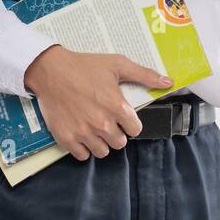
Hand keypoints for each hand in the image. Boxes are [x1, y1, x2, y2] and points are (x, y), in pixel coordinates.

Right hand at [22, 45, 171, 159]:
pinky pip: (82, 155)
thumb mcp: (117, 64)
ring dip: (101, 142)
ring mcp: (83, 132)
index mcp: (116, 106)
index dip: (131, 122)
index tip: (123, 116)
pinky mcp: (66, 138)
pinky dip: (83, 148)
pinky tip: (82, 133)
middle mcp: (101, 123)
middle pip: (120, 143)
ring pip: (103, 152)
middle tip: (107, 120)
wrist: (51, 70)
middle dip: (117, 133)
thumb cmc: (85, 66)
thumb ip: (145, 75)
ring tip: (95, 127)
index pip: (135, 129)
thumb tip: (168, 82)